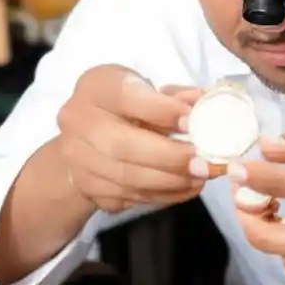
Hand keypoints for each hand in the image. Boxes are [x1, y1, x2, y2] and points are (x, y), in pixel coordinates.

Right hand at [56, 64, 206, 212]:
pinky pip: (127, 197)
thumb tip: (206, 102)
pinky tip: (186, 188)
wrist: (84, 138)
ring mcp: (78, 158)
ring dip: (170, 182)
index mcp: (95, 87)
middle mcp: (77, 121)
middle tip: (202, 163)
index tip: (193, 122)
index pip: (127, 97)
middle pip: (122, 146)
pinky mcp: (87, 186)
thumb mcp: (146, 89)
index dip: (162, 111)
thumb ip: (176, 97)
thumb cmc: (123, 106)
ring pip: (126, 178)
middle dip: (168, 158)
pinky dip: (162, 196)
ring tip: (201, 178)